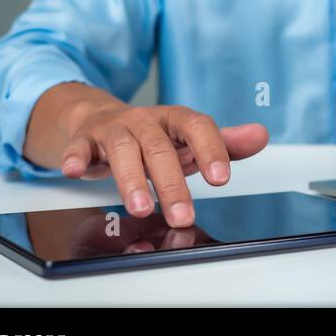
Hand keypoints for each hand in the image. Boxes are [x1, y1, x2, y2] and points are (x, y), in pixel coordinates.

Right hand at [25, 83, 268, 227]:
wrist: (101, 119)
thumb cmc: (155, 137)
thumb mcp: (190, 140)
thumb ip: (225, 142)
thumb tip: (260, 136)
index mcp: (176, 120)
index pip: (197, 127)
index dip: (211, 150)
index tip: (221, 179)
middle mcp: (146, 122)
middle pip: (159, 149)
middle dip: (172, 184)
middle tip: (183, 215)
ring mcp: (114, 130)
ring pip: (123, 150)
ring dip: (131, 180)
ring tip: (143, 208)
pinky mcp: (85, 140)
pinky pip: (79, 146)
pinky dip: (76, 157)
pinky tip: (76, 171)